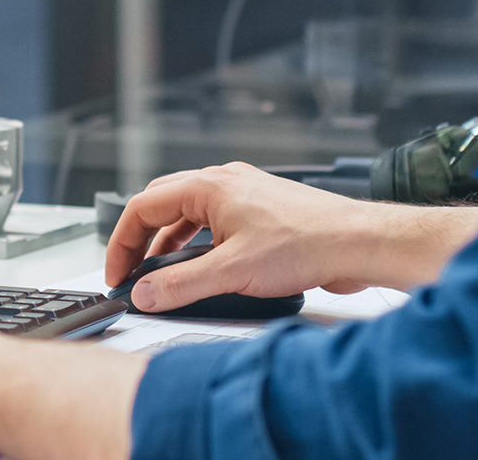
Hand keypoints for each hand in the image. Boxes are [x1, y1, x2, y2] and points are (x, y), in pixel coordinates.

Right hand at [105, 162, 477, 312]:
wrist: (358, 243)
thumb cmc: (308, 243)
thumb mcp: (232, 272)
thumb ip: (181, 285)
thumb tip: (145, 294)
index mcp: (208, 186)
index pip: (143, 207)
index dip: (122, 242)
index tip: (118, 272)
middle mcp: (224, 182)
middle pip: (161, 204)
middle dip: (141, 239)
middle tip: (132, 271)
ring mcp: (244, 195)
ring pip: (189, 213)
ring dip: (170, 242)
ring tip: (163, 274)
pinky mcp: (261, 212)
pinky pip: (214, 222)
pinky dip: (198, 243)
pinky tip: (206, 267)